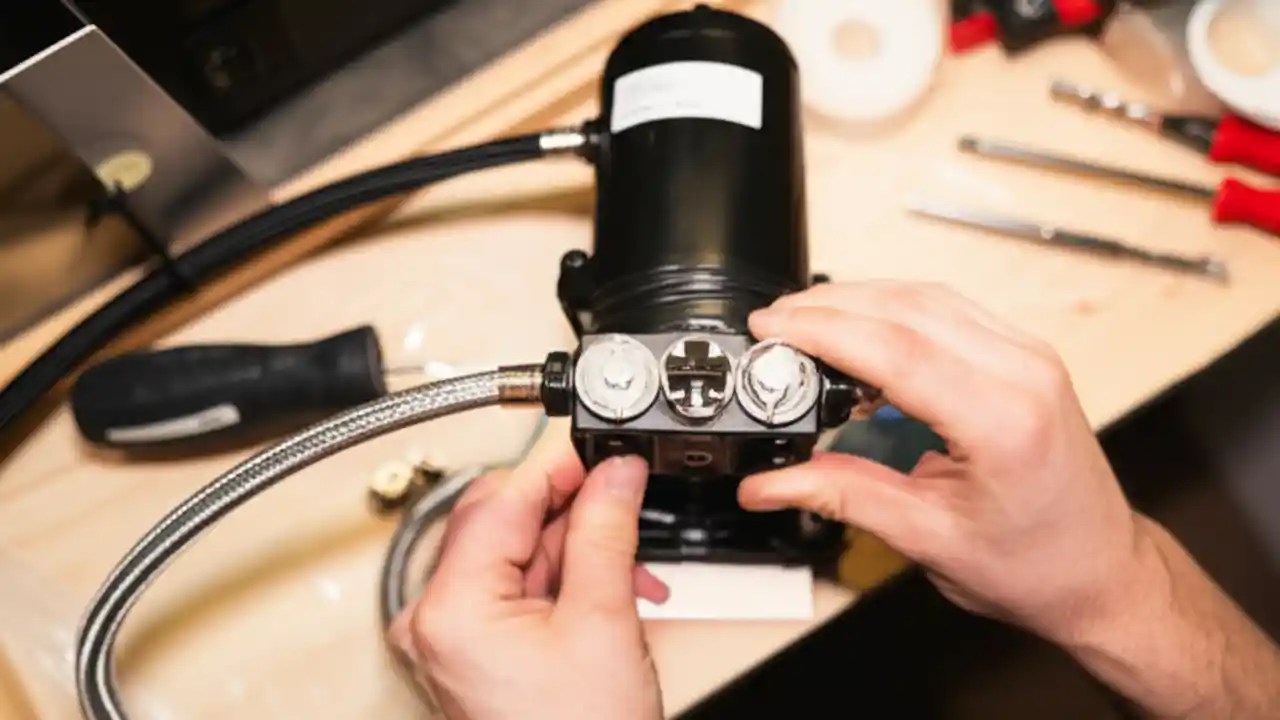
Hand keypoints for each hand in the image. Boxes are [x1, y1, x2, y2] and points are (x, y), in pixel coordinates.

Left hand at [390, 450, 667, 719]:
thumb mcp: (601, 620)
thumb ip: (605, 531)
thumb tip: (613, 473)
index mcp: (450, 608)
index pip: (502, 501)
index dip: (558, 468)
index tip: (601, 452)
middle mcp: (434, 620)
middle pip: (504, 523)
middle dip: (571, 513)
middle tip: (622, 504)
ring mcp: (451, 638)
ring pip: (515, 554)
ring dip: (576, 550)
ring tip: (629, 568)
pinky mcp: (472, 652)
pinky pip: (515, 591)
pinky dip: (563, 582)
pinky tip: (607, 588)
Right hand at [739, 282, 1138, 643]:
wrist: (1100, 572)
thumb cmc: (1036, 565)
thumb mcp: (928, 539)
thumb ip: (843, 496)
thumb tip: (770, 484)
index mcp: (1005, 420)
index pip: (897, 350)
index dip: (824, 331)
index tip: (772, 330)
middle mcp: (1024, 373)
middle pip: (908, 308)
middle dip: (829, 307)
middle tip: (772, 326)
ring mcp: (1028, 357)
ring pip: (927, 298)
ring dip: (858, 301)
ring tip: (801, 325)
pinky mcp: (1022, 355)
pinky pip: (948, 310)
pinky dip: (892, 311)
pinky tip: (856, 332)